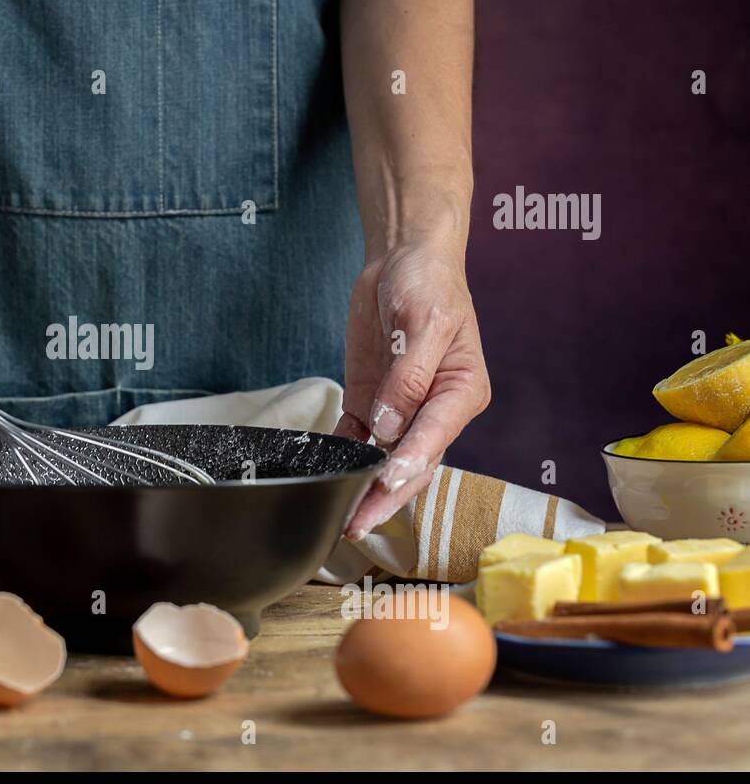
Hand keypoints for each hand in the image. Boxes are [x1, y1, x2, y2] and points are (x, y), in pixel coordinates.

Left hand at [335, 245, 490, 538]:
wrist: (405, 260)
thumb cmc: (429, 283)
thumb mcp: (423, 321)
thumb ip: (409, 376)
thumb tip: (390, 425)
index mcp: (460, 393)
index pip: (434, 438)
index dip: (408, 465)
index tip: (385, 486)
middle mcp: (434, 409)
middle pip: (411, 463)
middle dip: (385, 496)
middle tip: (357, 524)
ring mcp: (401, 410)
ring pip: (384, 459)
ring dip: (363, 488)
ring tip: (340, 519)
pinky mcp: (372, 402)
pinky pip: (356, 437)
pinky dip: (340, 457)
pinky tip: (323, 478)